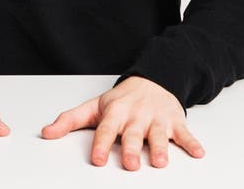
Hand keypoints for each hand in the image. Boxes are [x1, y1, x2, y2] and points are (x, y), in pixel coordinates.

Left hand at [41, 75, 204, 169]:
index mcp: (116, 112)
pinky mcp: (175, 121)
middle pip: (133, 134)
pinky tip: (198, 153)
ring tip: (160, 162)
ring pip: (158, 134)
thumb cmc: (122, 100)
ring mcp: (157, 118)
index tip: (97, 159)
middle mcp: (136, 115)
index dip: (101, 144)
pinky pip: (185, 133)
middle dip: (132, 149)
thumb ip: (70, 121)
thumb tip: (46, 133)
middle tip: (130, 164)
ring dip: (160, 147)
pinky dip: (192, 142)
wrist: (152, 80)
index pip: (106, 129)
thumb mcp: (94, 107)